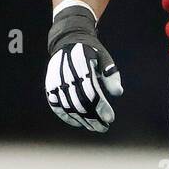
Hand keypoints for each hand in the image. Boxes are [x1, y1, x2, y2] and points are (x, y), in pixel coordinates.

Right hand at [45, 2, 122, 132]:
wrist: (68, 41)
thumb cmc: (91, 52)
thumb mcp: (104, 58)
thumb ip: (111, 75)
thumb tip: (118, 93)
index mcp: (81, 66)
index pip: (92, 93)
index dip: (101, 108)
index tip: (110, 118)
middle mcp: (66, 75)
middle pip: (80, 103)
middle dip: (93, 118)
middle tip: (104, 127)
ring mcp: (56, 82)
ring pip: (69, 107)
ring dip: (82, 120)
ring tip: (94, 127)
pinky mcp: (50, 87)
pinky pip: (56, 106)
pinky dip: (66, 117)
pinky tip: (78, 124)